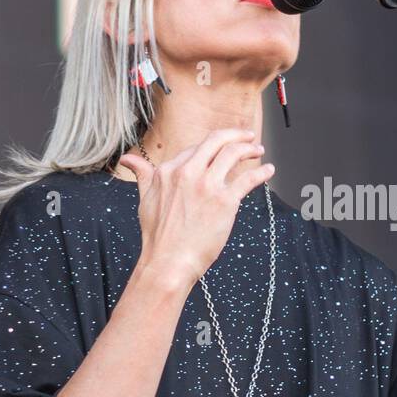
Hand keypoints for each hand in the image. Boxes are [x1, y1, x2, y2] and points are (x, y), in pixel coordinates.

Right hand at [117, 128, 273, 289]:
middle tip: (247, 137)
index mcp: (168, 170)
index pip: (196, 148)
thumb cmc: (158, 236)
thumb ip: (143, 174)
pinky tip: (269, 171)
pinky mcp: (225, 201)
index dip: (213, 146)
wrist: (169, 262)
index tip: (223, 147)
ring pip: (233, 153)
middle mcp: (187, 172)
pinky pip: (248, 178)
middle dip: (235, 135)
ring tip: (258, 151)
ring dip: (249, 149)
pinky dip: (261, 172)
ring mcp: (207, 185)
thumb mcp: (145, 199)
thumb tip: (128, 159)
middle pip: (216, 141)